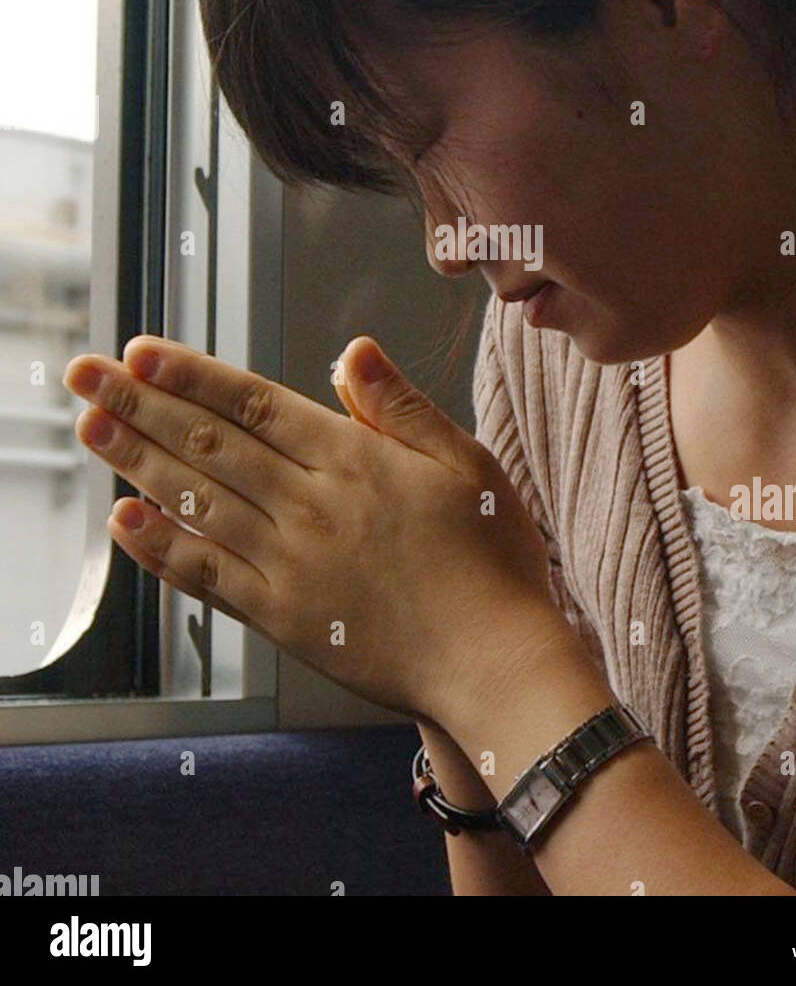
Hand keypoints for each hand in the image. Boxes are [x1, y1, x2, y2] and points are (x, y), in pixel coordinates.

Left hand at [62, 334, 558, 728]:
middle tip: (85, 375)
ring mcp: (292, 564)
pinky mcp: (283, 617)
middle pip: (211, 445)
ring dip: (136, 462)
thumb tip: (352, 351)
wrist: (493, 661)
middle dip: (141, 404)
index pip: (256, 405)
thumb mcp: (466, 462)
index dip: (193, 376)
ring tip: (90, 427)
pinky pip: (207, 577)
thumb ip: (401, 408)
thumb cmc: (491, 560)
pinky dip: (161, 548)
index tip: (141, 351)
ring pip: (198, 502)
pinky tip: (126, 522)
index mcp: (357, 461)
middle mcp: (312, 506)